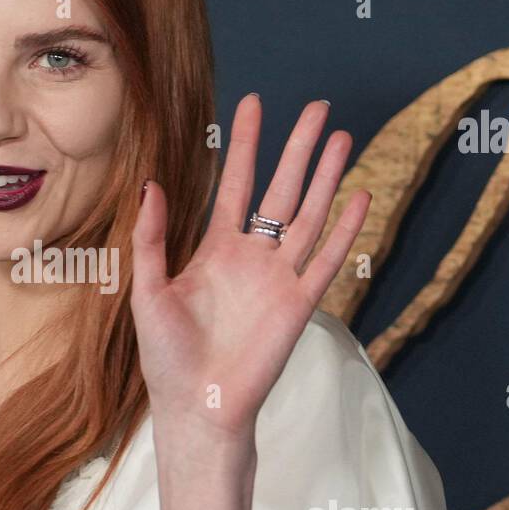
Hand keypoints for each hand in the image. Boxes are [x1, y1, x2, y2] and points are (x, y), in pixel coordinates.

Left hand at [131, 95, 370, 437]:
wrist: (196, 406)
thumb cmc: (166, 355)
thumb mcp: (148, 289)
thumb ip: (151, 238)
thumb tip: (150, 184)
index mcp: (215, 250)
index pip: (234, 183)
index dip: (245, 145)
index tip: (255, 104)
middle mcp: (251, 257)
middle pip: (281, 189)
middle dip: (299, 148)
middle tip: (319, 107)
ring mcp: (278, 278)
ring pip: (309, 215)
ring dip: (327, 177)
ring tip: (343, 137)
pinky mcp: (299, 304)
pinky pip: (325, 259)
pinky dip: (344, 229)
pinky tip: (360, 196)